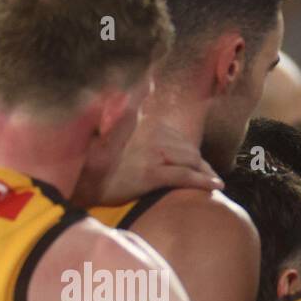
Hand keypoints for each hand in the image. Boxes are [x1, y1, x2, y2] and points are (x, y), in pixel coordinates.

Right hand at [99, 114, 223, 205]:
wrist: (84, 181)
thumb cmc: (102, 164)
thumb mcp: (119, 138)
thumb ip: (139, 129)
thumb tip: (156, 113)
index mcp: (144, 123)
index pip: (178, 138)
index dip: (191, 153)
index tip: (200, 163)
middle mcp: (149, 133)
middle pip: (190, 150)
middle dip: (201, 164)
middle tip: (210, 177)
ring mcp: (151, 153)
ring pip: (191, 161)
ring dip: (204, 173)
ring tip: (213, 183)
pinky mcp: (151, 173)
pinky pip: (185, 176)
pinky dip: (203, 182)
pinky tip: (216, 186)